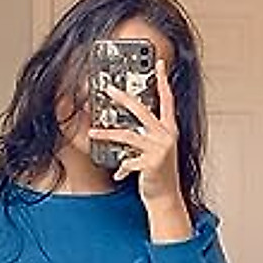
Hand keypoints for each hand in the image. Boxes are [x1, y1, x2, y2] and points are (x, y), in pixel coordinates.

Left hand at [87, 56, 181, 204]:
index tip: (159, 64)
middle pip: (141, 110)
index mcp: (169, 130)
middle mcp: (166, 136)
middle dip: (123, 98)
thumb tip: (129, 124)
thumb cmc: (160, 174)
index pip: (167, 100)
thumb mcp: (159, 150)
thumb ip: (149, 135)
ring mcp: (158, 150)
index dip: (163, 81)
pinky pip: (128, 161)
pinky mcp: (150, 164)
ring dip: (107, 134)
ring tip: (93, 132)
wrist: (166, 197)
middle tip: (108, 89)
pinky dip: (122, 168)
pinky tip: (119, 174)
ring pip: (127, 135)